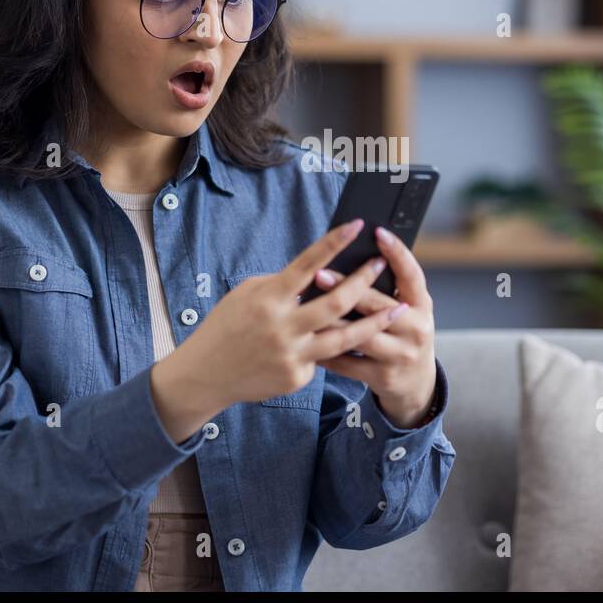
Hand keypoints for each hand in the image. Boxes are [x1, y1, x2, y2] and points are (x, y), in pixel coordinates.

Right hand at [151, 219, 403, 441]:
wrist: (206, 374)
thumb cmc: (227, 325)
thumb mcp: (247, 294)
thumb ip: (282, 286)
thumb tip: (317, 274)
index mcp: (268, 298)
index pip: (308, 264)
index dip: (334, 242)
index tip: (356, 225)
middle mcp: (282, 326)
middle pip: (336, 303)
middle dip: (363, 281)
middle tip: (380, 265)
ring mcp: (292, 354)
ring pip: (345, 338)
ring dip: (374, 322)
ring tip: (397, 309)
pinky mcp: (297, 376)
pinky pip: (323, 358)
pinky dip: (328, 347)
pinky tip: (337, 343)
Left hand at [308, 225, 437, 428]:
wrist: (416, 383)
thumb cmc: (403, 334)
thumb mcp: (407, 309)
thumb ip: (388, 289)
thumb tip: (353, 256)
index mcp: (422, 304)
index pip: (412, 274)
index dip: (397, 252)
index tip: (378, 232)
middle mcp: (416, 328)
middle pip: (379, 305)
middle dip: (348, 287)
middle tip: (320, 273)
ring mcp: (400, 355)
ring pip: (360, 335)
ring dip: (331, 321)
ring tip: (306, 307)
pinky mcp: (383, 377)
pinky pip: (347, 362)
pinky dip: (325, 350)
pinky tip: (306, 338)